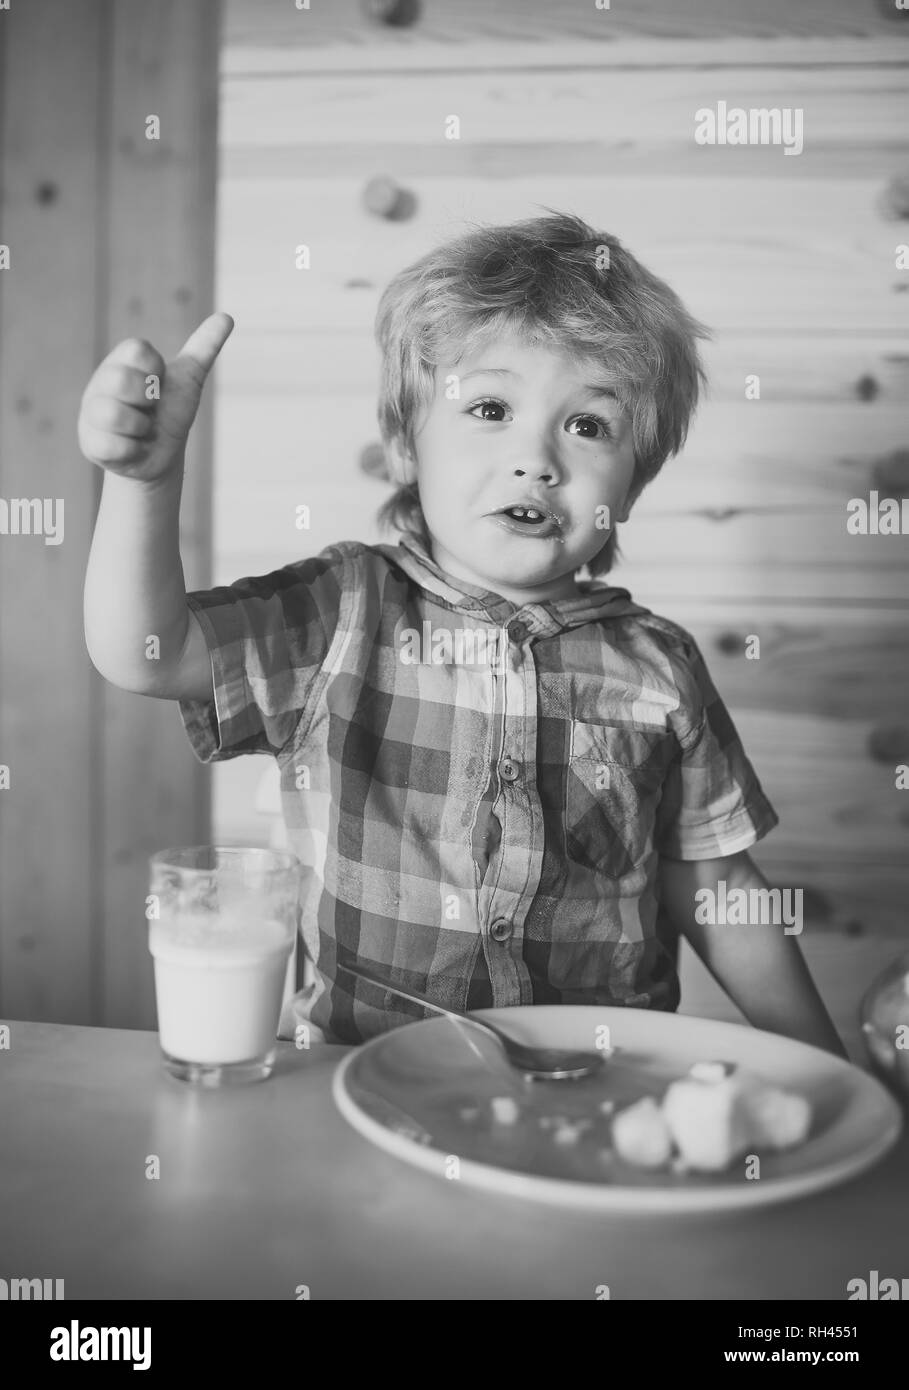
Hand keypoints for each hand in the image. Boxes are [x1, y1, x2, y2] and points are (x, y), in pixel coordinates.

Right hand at [78, 312, 233, 482]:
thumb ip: (203, 348)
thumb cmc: (170, 413)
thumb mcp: (188, 379)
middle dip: (148, 399)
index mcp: (122, 361)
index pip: (138, 349)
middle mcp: (101, 383)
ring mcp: (92, 413)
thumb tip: (227, 317)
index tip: (159, 382)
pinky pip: (113, 446)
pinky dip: (134, 450)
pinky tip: (134, 448)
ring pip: (115, 415)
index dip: (156, 370)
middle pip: (122, 380)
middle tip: (150, 408)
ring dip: (141, 427)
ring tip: (142, 430)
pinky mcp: (91, 444)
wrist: (161, 456)